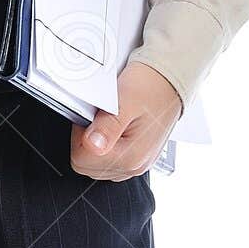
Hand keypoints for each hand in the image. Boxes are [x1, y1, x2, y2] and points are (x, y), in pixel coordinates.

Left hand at [70, 62, 183, 180]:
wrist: (169, 80)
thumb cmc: (150, 87)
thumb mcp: (125, 101)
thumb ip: (107, 127)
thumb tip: (92, 145)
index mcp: (131, 157)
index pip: (81, 159)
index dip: (78, 135)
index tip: (90, 118)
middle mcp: (135, 166)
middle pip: (86, 166)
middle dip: (83, 142)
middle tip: (96, 119)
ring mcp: (137, 165)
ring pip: (95, 166)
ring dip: (93, 145)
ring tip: (106, 123)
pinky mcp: (137, 159)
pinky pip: (108, 162)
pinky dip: (104, 147)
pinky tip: (112, 129)